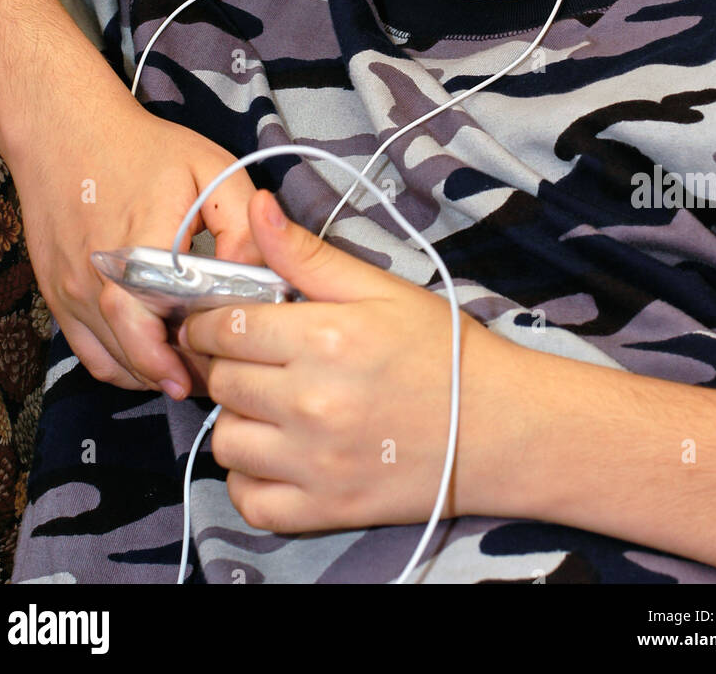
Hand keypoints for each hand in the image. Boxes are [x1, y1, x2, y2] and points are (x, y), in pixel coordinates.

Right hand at [8, 104, 262, 396]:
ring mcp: (74, 293)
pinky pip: (93, 355)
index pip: (174, 322)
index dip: (206, 348)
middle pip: (143, 354)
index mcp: (144, 246)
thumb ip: (244, 224)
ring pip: (118, 363)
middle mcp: (101, 278)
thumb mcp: (211, 169)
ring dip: (157, 374)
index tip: (233, 353)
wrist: (64, 132)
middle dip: (185, 373)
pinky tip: (154, 359)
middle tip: (219, 374)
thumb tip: (262, 276)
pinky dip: (125, 367)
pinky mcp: (59, 299)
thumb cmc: (142, 149)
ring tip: (193, 368)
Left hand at [180, 190, 513, 532]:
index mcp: (325, 339)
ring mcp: (317, 462)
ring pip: (226, 443)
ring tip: (271, 406)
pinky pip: (249, 502)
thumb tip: (258, 204)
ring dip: (239, 422)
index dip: (212, 322)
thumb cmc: (443, 351)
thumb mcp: (380, 288)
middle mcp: (313, 403)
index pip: (226, 327)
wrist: (503, 427)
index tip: (222, 323)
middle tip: (258, 360)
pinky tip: (277, 454)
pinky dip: (251, 480)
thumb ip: (309, 253)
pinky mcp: (326, 509)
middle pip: (222, 382)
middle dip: (229, 366)